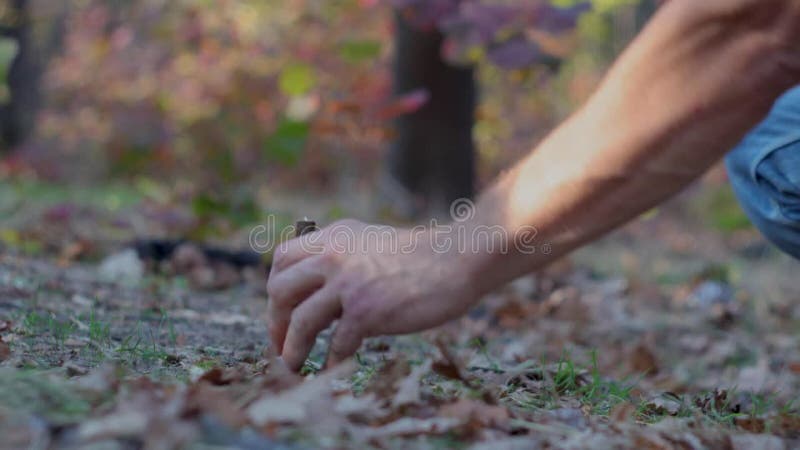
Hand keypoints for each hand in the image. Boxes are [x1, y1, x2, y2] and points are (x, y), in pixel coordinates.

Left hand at [266, 220, 478, 370]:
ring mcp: (348, 283)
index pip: (282, 259)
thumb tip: (316, 291)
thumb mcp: (371, 241)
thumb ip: (342, 256)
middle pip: (280, 290)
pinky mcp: (366, 310)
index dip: (275, 289)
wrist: (457, 258)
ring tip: (292, 367)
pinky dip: (331, 361)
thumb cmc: (420, 257)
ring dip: (291, 350)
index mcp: (333, 236)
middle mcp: (333, 255)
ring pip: (300, 321)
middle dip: (275, 322)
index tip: (281, 312)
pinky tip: (332, 370)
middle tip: (280, 344)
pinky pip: (336, 344)